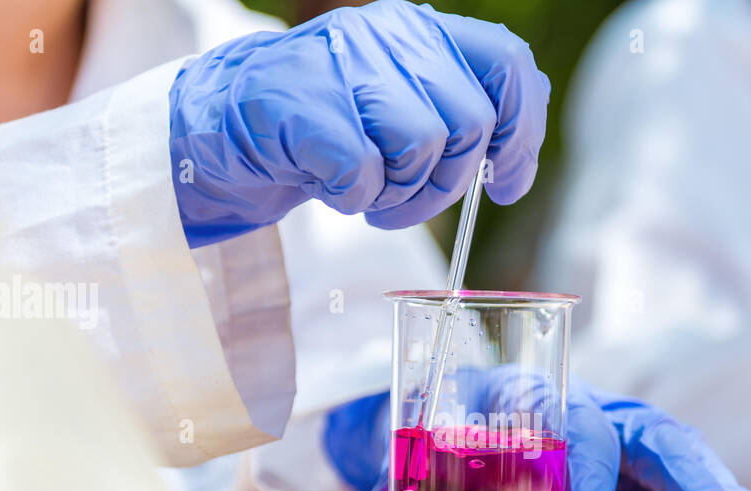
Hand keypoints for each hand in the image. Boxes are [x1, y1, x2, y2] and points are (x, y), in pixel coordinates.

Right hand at [168, 0, 549, 246]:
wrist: (228, 125)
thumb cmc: (328, 126)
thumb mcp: (401, 106)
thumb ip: (460, 110)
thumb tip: (518, 151)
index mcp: (422, 31)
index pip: (508, 65)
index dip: (522, 133)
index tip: (505, 183)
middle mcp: (388, 35)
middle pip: (470, 123)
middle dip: (446, 183)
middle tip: (404, 198)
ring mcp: (341, 64)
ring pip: (423, 147)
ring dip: (399, 195)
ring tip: (366, 194)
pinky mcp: (301, 106)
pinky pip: (363, 173)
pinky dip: (353, 199)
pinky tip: (330, 187)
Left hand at [324, 376, 750, 490]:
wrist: (426, 410)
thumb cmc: (414, 428)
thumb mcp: (395, 444)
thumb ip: (394, 470)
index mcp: (517, 391)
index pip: (563, 416)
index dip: (582, 461)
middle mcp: (572, 402)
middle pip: (634, 424)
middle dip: (676, 470)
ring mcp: (604, 429)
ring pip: (663, 443)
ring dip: (704, 480)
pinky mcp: (621, 460)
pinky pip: (667, 470)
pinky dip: (705, 489)